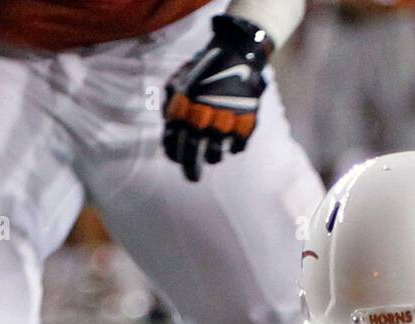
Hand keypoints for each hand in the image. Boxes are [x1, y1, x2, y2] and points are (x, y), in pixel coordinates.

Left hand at [163, 14, 270, 181]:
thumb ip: (172, 103)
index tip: (176, 160)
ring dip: (213, 157)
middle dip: (190, 169)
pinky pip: (237, 147)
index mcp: (182, 107)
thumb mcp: (180, 80)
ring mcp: (224, 122)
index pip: (172, 141)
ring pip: (215, 154)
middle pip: (191, 153)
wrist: (237, 55)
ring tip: (213, 157)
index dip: (173, 154)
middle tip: (192, 178)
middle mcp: (201, 117)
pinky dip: (234, 148)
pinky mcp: (244, 123)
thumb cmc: (205, 68)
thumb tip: (169, 124)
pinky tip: (232, 143)